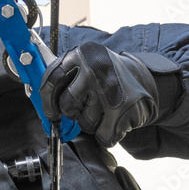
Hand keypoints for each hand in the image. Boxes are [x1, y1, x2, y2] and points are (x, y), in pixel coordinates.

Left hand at [39, 43, 157, 146]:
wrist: (142, 79)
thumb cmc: (105, 76)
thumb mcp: (84, 66)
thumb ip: (64, 80)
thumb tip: (45, 108)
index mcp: (81, 54)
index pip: (52, 79)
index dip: (48, 101)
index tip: (51, 113)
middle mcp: (96, 68)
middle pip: (68, 106)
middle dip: (74, 113)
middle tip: (86, 106)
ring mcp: (111, 88)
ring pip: (86, 123)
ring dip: (93, 123)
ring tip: (105, 108)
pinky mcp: (126, 108)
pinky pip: (104, 135)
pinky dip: (107, 134)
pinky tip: (115, 119)